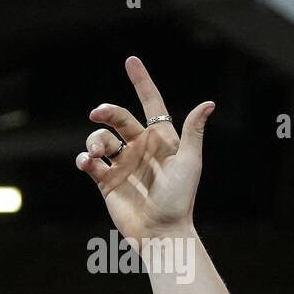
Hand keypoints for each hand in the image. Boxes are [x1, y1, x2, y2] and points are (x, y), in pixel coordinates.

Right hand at [75, 56, 213, 243]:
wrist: (162, 232)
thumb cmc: (180, 198)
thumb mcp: (189, 162)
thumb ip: (194, 131)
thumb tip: (209, 103)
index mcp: (162, 141)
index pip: (151, 105)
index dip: (142, 82)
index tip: (131, 60)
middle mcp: (142, 149)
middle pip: (119, 118)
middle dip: (106, 112)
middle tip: (97, 113)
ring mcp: (123, 164)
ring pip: (101, 138)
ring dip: (95, 140)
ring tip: (98, 153)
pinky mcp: (107, 181)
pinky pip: (90, 162)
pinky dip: (85, 158)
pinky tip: (88, 163)